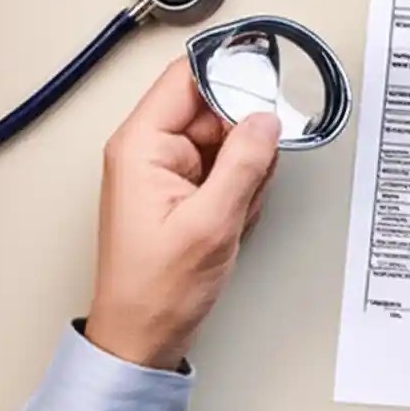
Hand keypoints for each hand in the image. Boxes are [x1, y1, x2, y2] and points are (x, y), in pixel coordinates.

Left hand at [84, 57, 281, 370]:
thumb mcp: (212, 221)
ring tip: (237, 208)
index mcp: (141, 146)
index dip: (229, 75)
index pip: (186, 78)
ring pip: (230, 140)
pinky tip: (236, 216)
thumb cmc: (156, 288)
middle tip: (254, 173)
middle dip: (247, 139)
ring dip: (247, 170)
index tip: (267, 85)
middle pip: (216, 109)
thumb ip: (245, 163)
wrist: (145, 335)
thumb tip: (268, 120)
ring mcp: (169, 170)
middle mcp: (151, 150)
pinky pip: (229, 167)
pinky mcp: (185, 188)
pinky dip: (243, 189)